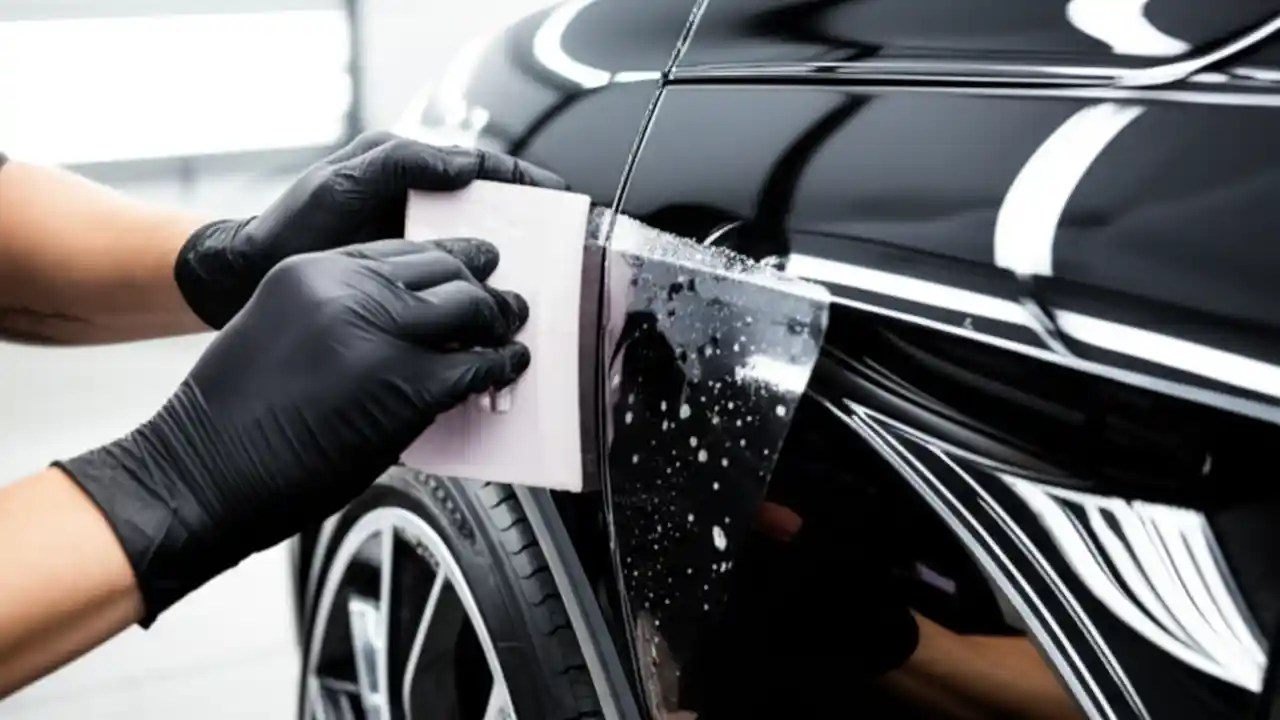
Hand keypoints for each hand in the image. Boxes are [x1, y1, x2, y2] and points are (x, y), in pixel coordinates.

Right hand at [56, 239, 529, 622]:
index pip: (400, 248)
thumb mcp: (273, 329)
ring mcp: (382, 335)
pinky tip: (509, 365)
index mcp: (311, 271)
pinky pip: (476, 364)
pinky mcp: (409, 386)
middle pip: (442, 268)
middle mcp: (349, 292)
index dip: (443, 256)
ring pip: (469, 306)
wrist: (204, 470)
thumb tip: (389, 321)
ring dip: (498, 316)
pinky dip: (501, 364)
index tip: (468, 262)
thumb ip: (331, 312)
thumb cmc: (230, 417)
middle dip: (479, 281)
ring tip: (512, 323)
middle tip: (501, 293)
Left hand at [174, 132, 564, 327]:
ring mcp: (416, 249)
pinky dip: (474, 302)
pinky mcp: (408, 286)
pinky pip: (452, 290)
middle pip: (489, 217)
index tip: (558, 196)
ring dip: (504, 274)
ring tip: (530, 291)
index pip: (481, 171)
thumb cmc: (295, 222)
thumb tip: (464, 167)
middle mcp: (419, 210)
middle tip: (557, 253)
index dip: (523, 182)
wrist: (253, 277)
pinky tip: (489, 319)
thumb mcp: (345, 180)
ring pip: (476, 257)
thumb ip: (402, 164)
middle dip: (525, 234)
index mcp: (410, 174)